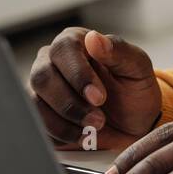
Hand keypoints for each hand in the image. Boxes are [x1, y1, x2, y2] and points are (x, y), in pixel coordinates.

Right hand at [27, 27, 161, 150]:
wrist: (134, 125)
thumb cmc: (134, 90)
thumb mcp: (137, 69)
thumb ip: (118, 51)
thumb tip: (93, 37)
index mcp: (75, 42)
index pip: (63, 49)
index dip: (78, 74)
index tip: (99, 97)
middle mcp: (52, 61)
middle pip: (43, 76)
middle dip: (71, 103)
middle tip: (98, 119)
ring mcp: (42, 88)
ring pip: (35, 102)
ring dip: (65, 120)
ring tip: (93, 128)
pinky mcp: (39, 113)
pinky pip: (38, 123)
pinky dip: (61, 133)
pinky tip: (82, 135)